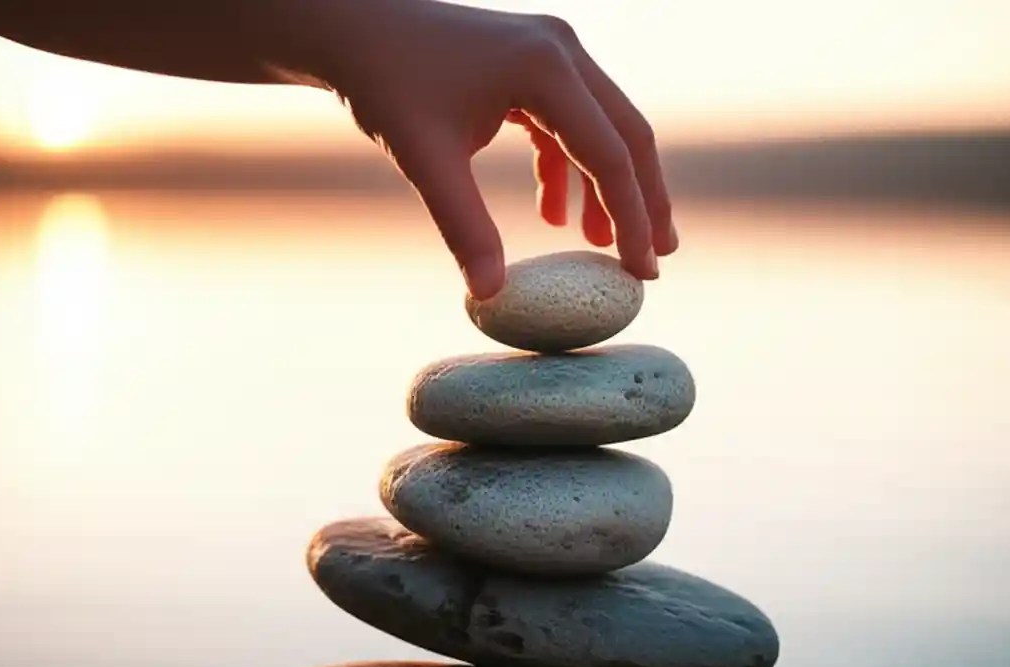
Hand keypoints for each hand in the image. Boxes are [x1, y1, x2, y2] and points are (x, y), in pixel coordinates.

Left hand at [270, 0, 676, 298]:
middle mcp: (562, 51)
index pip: (610, 154)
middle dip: (644, 201)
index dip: (632, 218)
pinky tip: (555, 214)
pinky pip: (570, 121)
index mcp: (546, 69)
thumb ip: (464, 227)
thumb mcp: (425, 159)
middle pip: (627, 135)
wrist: (352, 27)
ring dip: (608, 188)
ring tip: (605, 245)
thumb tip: (490, 296)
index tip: (643, 272)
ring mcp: (552, 51)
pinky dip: (568, 168)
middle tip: (657, 259)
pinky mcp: (534, 62)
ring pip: (604, 128)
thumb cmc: (385, 83)